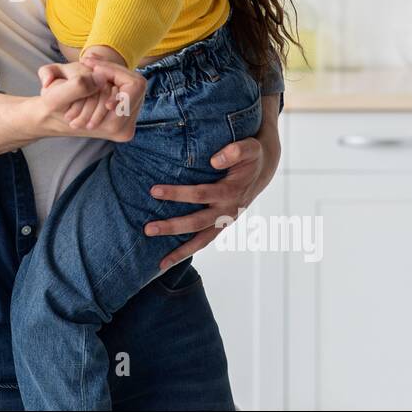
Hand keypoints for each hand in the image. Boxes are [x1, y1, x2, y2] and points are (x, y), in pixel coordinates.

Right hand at [34, 59, 144, 142]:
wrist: (49, 116)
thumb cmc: (51, 107)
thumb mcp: (55, 97)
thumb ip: (77, 87)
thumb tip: (101, 80)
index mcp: (115, 127)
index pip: (132, 86)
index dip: (113, 71)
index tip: (92, 68)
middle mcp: (125, 128)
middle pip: (136, 84)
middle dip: (112, 69)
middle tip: (90, 63)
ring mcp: (126, 120)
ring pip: (132, 82)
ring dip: (110, 71)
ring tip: (89, 65)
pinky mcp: (123, 111)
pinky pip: (125, 84)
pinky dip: (110, 74)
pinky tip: (93, 70)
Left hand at [144, 97, 281, 269]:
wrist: (264, 166)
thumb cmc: (251, 154)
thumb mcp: (249, 148)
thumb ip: (235, 151)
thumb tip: (214, 160)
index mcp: (232, 191)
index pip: (200, 194)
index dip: (177, 193)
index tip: (153, 191)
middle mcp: (229, 210)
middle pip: (197, 223)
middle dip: (172, 227)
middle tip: (148, 229)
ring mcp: (226, 220)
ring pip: (202, 240)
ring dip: (181, 251)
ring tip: (159, 263)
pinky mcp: (222, 224)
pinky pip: (205, 241)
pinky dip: (189, 251)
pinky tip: (171, 260)